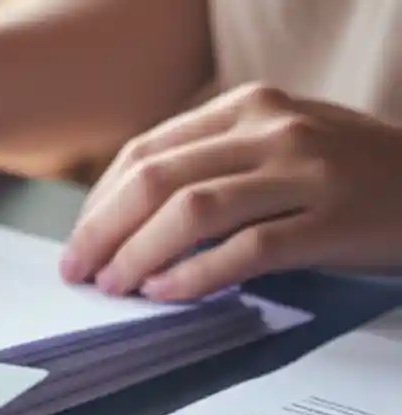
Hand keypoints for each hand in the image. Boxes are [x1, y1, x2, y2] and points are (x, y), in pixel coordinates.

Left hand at [60, 83, 401, 300]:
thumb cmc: (349, 173)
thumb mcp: (277, 146)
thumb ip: (212, 166)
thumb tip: (125, 222)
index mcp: (246, 108)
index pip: (146, 152)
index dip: (99, 202)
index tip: (77, 242)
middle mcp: (271, 131)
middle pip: (157, 179)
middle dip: (103, 231)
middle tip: (78, 271)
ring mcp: (305, 173)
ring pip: (192, 210)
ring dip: (139, 254)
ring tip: (114, 286)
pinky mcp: (331, 220)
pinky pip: (247, 249)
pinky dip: (196, 274)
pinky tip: (166, 294)